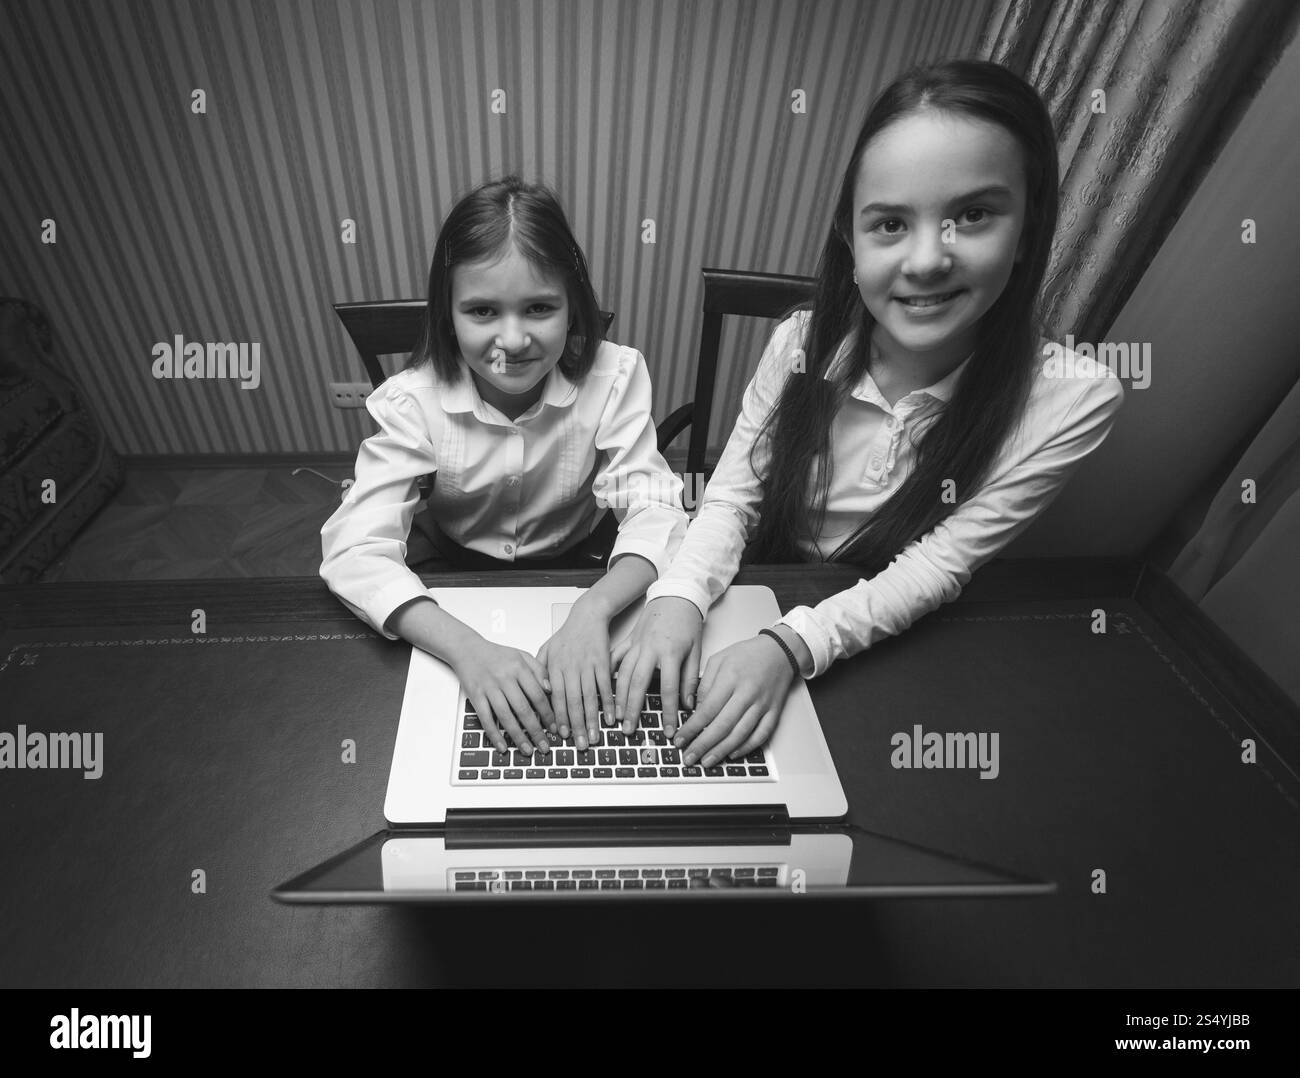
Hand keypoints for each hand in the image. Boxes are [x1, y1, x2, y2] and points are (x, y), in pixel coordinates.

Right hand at [452, 640, 555, 754]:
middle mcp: (504, 678)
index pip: (537, 695)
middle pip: (523, 709)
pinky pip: (485, 718)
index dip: (548, 714)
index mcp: (519, 668)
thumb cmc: (497, 655)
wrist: (468, 649)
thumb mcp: (522, 656)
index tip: (554, 728)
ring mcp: (489, 688)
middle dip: (536, 731)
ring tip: (527, 751)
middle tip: (545, 747)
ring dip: (518, 737)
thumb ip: (539, 671)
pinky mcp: (475, 696)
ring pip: (506, 717)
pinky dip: (494, 734)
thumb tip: (551, 690)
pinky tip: (502, 746)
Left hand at [536, 601, 613, 749]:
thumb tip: (537, 692)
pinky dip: (609, 704)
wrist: (587, 615)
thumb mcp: (546, 650)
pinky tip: (611, 719)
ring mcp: (587, 666)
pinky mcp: (603, 663)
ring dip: (592, 720)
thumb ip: (540, 671)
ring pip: (589, 698)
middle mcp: (570, 668)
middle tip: (578, 745)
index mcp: (555, 668)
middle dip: (576, 726)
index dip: (559, 718)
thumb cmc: (567, 635)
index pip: (555, 698)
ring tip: (594, 738)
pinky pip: (606, 688)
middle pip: (573, 702)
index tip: (561, 734)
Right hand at [611, 596, 703, 737]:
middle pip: (637, 684)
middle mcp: (649, 649)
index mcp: (669, 652)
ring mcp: (635, 644)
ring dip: (618, 697)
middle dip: (632, 709)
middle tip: (628, 729)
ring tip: (615, 717)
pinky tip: (602, 688)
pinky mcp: (628, 640)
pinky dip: (607, 674)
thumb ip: (691, 678)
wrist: (675, 594)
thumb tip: (689, 704)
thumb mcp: (696, 650)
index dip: (668, 712)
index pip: (669, 689)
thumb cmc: (687, 621)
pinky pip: (614, 658)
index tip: (668, 729)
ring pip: (622, 674)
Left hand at [671, 636, 795, 766]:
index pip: (707, 710)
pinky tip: (732, 754)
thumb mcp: (718, 659)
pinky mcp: (774, 712)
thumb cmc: (748, 654)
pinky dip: (746, 747)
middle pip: (722, 726)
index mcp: (730, 678)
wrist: (779, 651)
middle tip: (689, 758)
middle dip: (703, 746)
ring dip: (721, 751)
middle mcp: (747, 693)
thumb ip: (704, 684)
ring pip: (740, 734)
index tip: (680, 740)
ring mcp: (762, 704)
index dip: (691, 729)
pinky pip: (761, 735)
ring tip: (706, 761)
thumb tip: (696, 710)